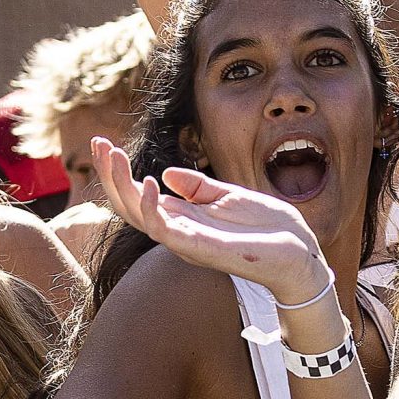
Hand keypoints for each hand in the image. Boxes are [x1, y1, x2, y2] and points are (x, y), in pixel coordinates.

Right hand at [92, 137, 330, 302]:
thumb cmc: (269, 230)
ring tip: (113, 156)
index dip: (118, 171)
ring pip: (137, 216)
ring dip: (122, 185)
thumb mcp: (230, 196)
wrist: (300, 255)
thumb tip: (167, 173)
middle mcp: (177, 231)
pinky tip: (150, 182)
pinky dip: (152, 207)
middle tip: (98, 144)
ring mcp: (186, 242)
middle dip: (110, 174)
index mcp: (183, 218)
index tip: (103, 143)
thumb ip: (199, 187)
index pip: (137, 195)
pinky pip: (165, 231)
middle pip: (128, 205)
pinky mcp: (200, 249)